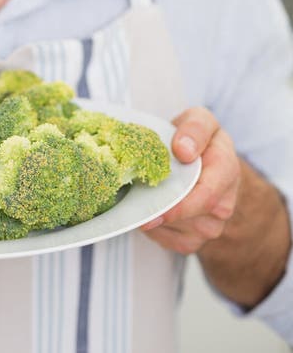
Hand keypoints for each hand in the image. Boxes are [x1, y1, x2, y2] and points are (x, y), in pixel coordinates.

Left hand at [140, 106, 240, 254]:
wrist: (205, 165)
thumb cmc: (199, 140)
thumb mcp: (199, 120)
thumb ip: (195, 129)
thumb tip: (183, 150)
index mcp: (227, 170)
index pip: (207, 195)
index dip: (181, 203)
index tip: (157, 202)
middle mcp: (223, 204)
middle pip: (189, 217)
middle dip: (160, 209)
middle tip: (135, 199)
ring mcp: (210, 226)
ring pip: (176, 230)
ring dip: (154, 216)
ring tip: (140, 195)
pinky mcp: (193, 240)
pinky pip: (168, 241)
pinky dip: (152, 228)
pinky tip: (148, 208)